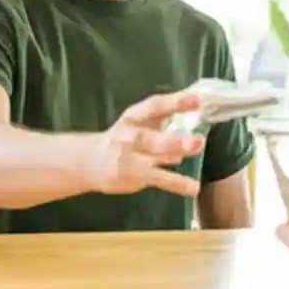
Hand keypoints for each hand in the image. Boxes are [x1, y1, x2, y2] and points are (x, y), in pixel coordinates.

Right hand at [80, 91, 205, 197]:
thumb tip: (196, 115)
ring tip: (197, 152)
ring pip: (153, 156)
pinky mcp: (134, 175)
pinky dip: (176, 183)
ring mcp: (130, 157)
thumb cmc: (122, 138)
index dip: (175, 102)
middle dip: (174, 139)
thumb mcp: (138, 122)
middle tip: (198, 140)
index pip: (154, 106)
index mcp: (134, 117)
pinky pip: (158, 179)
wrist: (90, 161)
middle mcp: (130, 135)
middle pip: (150, 136)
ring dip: (175, 154)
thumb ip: (164, 119)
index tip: (197, 100)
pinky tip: (193, 187)